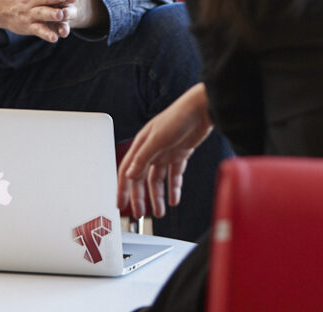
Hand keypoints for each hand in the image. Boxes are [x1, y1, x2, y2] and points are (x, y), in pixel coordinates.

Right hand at [117, 83, 213, 218]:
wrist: (202, 110)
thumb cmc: (178, 117)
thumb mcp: (157, 139)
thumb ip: (143, 158)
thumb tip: (130, 175)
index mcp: (141, 144)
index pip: (127, 170)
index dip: (122, 188)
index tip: (120, 204)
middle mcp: (152, 150)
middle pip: (142, 178)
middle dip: (140, 197)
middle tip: (140, 213)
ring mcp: (166, 153)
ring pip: (157, 180)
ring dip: (158, 196)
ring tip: (160, 212)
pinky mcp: (180, 154)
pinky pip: (174, 175)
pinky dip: (174, 188)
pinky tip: (175, 199)